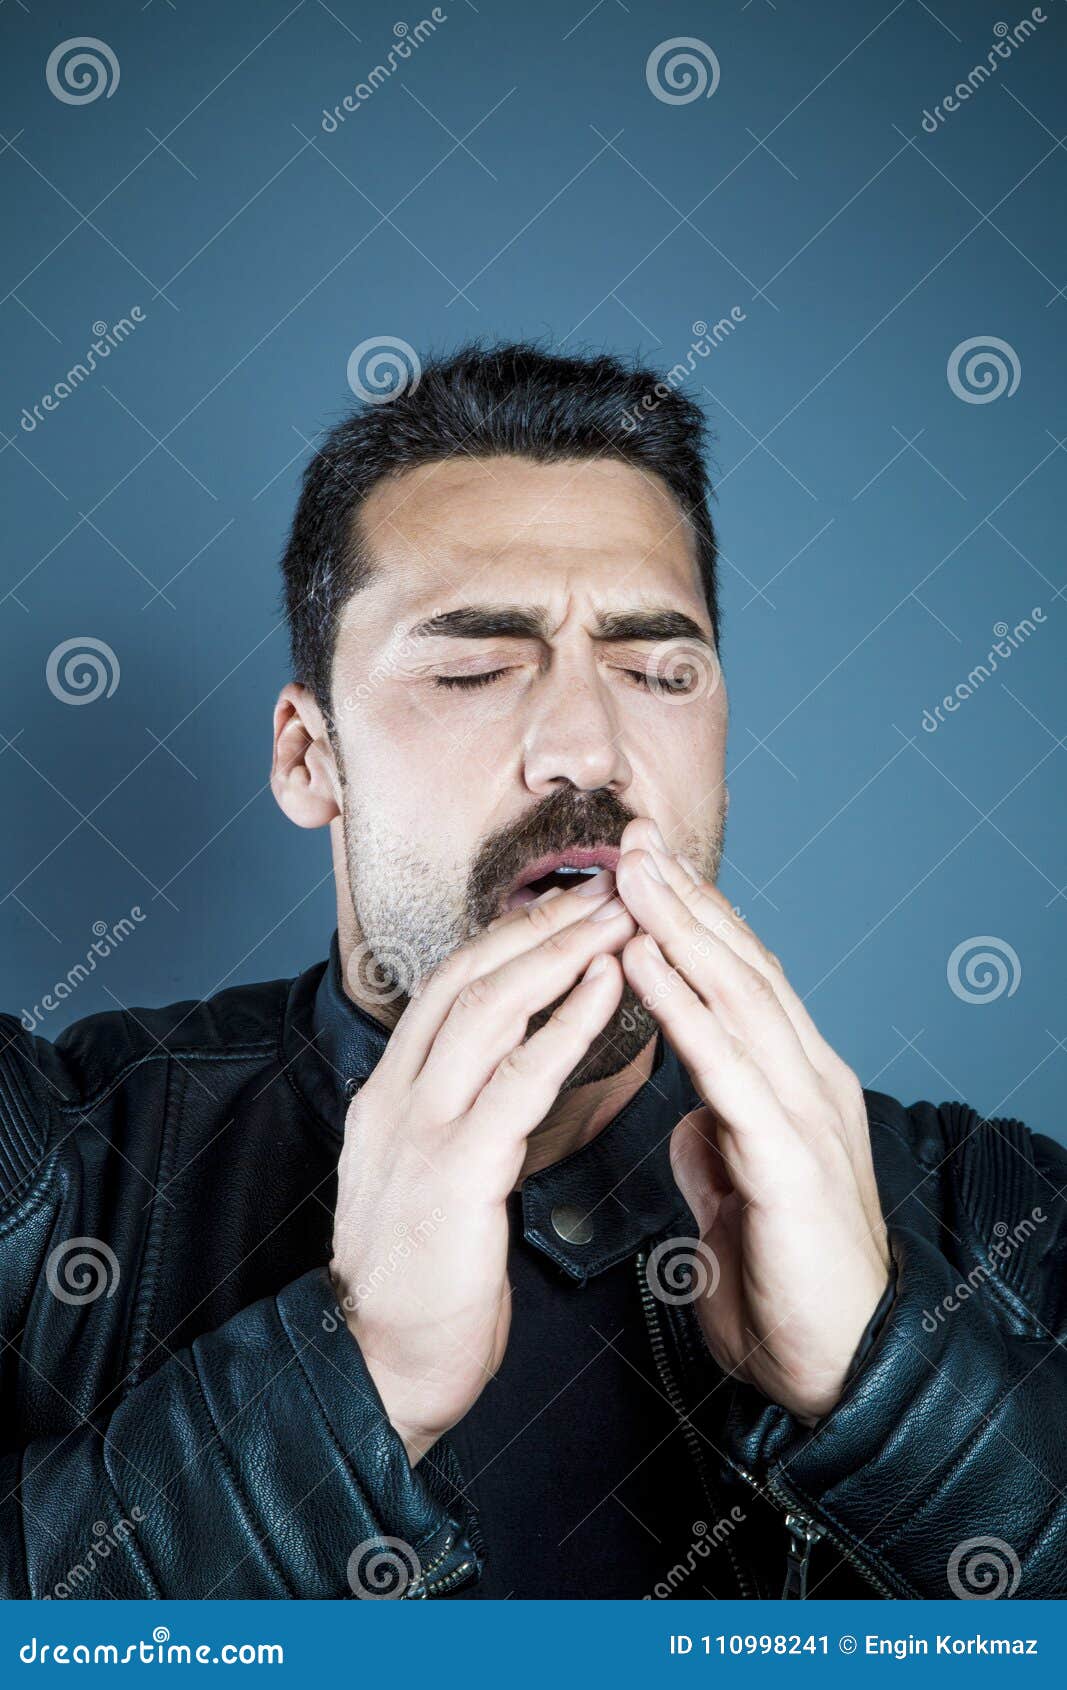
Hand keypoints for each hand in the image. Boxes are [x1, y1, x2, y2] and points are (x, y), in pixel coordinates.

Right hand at [329, 873, 635, 1462]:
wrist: (375, 1372)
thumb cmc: (420, 1284)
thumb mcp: (424, 1180)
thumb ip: (452, 1121)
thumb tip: (498, 1078)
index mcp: (390, 1095)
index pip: (449, 986)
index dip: (511, 937)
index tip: (567, 903)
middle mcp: (395, 1096)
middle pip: (467, 977)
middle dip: (539, 923)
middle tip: (606, 886)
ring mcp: (417, 1129)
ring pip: (487, 1009)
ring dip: (559, 954)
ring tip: (618, 918)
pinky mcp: (453, 1172)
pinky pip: (517, 1080)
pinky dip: (566, 1026)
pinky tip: (609, 990)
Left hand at [614, 819, 889, 1422]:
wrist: (842, 1373)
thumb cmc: (788, 1289)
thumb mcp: (739, 1197)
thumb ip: (719, 1146)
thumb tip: (691, 1120)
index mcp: (792, 1087)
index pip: (740, 983)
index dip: (692, 921)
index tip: (641, 870)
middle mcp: (808, 1081)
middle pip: (741, 968)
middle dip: (684, 898)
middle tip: (632, 837)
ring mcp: (806, 1114)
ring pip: (739, 996)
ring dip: (680, 927)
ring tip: (632, 872)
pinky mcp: (792, 1158)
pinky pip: (727, 1065)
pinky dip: (683, 1006)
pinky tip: (644, 961)